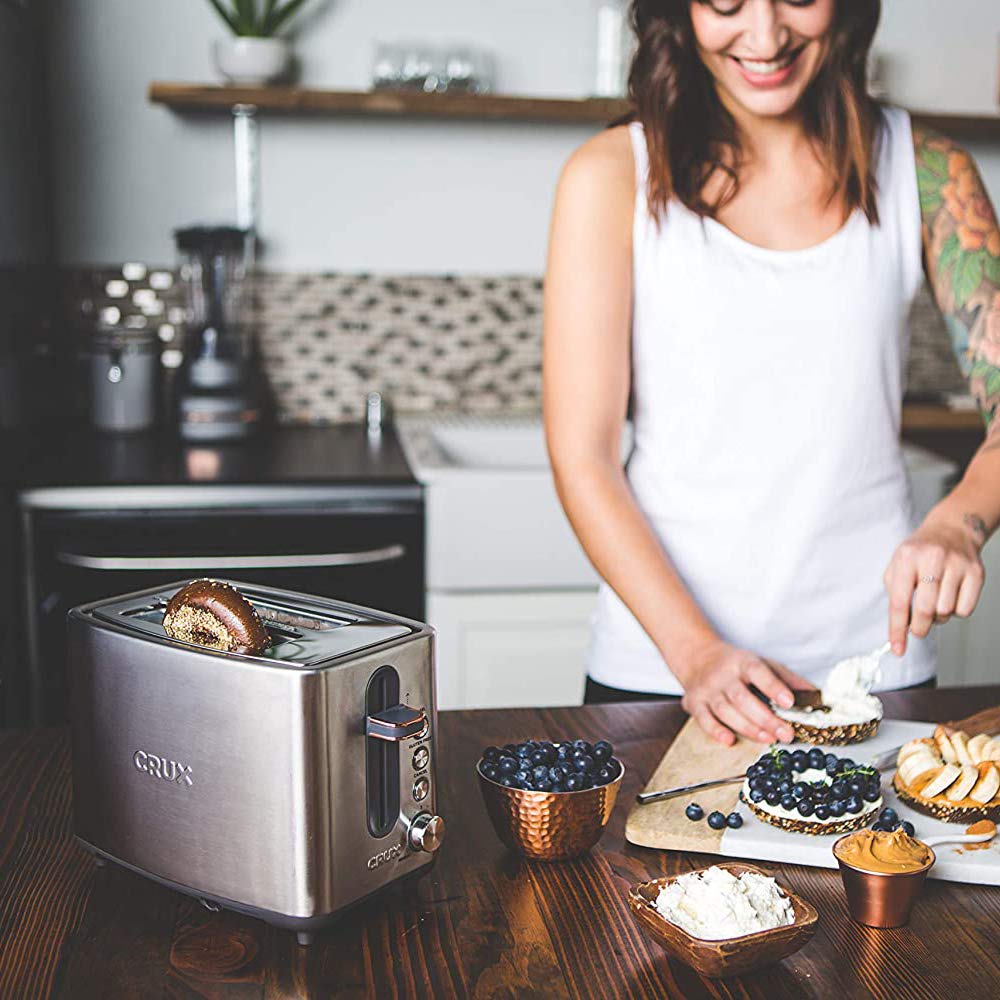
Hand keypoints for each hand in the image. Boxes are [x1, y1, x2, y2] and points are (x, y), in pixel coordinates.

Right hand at [676, 639, 814, 746]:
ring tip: (768, 738)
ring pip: (725, 710)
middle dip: (766, 718)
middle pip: (742, 697)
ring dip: (748, 727)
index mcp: (743, 661)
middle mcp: (723, 675)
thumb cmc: (737, 665)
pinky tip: (730, 740)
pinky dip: (716, 730)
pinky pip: (704, 719)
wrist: (698, 657)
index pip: (758, 672)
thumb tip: (816, 697)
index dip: (774, 687)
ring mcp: (707, 689)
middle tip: (786, 734)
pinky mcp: (694, 702)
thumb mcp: (763, 663)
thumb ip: (788, 679)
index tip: (789, 702)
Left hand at [884, 513, 985, 654]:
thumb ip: (895, 592)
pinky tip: (951, 597)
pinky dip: (956, 611)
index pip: (898, 601)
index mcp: (906, 558)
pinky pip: (965, 609)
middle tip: (917, 630)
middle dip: (919, 628)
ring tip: (935, 602)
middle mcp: (931, 559)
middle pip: (925, 610)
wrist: (952, 529)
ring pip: (946, 611)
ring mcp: (956, 565)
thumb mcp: (898, 564)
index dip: (897, 629)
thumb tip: (899, 626)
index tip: (897, 649)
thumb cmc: (920, 553)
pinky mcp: (976, 573)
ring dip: (938, 616)